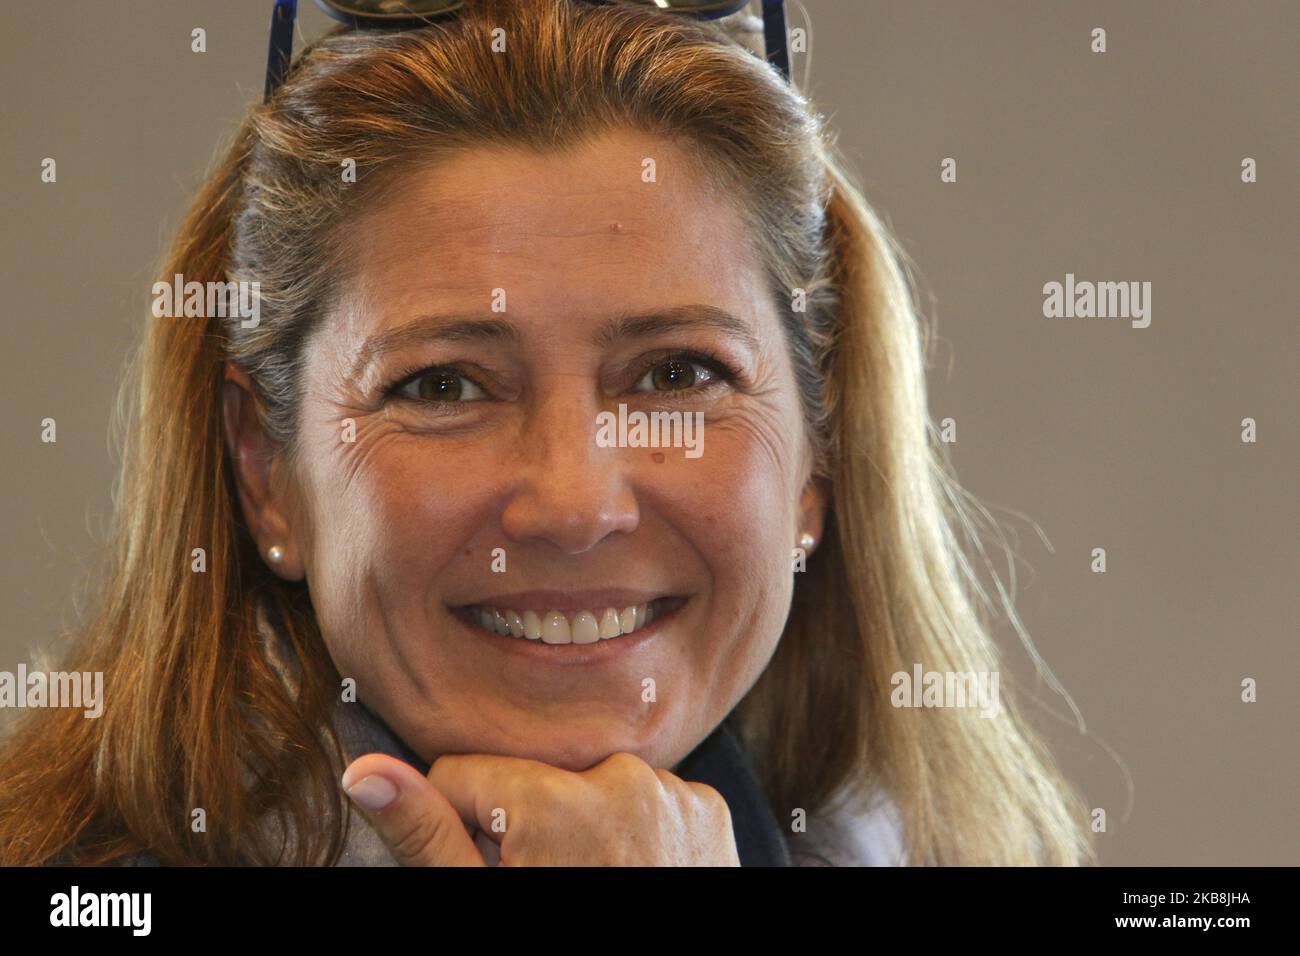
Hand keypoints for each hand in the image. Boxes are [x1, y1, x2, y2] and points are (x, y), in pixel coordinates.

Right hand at [341, 750, 740, 865]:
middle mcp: (620, 778)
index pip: (464, 773)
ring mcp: (672, 792)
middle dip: (527, 824)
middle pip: (535, 780)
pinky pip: (651, 798)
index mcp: (554, 800)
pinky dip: (638, 831)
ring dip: (586, 826)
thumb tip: (362, 773)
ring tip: (592, 883)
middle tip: (547, 883)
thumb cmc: (560, 951)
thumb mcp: (481, 903)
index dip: (461, 826)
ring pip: (594, 786)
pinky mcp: (708, 808)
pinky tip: (635, 875)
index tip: (487, 867)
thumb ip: (425, 834)